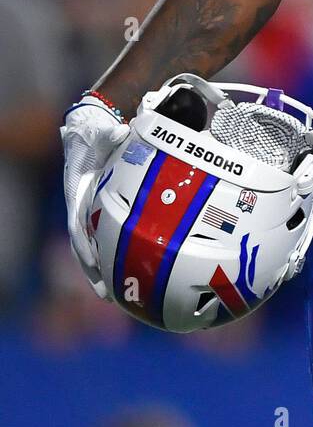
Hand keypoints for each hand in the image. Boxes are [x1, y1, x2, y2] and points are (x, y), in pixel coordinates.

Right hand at [60, 97, 128, 298]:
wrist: (88, 135)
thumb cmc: (95, 135)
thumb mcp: (101, 132)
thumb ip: (109, 133)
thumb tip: (119, 130)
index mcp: (78, 194)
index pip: (79, 224)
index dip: (85, 244)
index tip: (94, 261)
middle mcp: (79, 208)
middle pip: (83, 246)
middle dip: (92, 270)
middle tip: (105, 292)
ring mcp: (87, 215)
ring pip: (90, 249)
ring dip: (98, 273)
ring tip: (110, 296)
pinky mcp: (96, 217)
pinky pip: (100, 241)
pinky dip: (107, 260)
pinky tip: (117, 279)